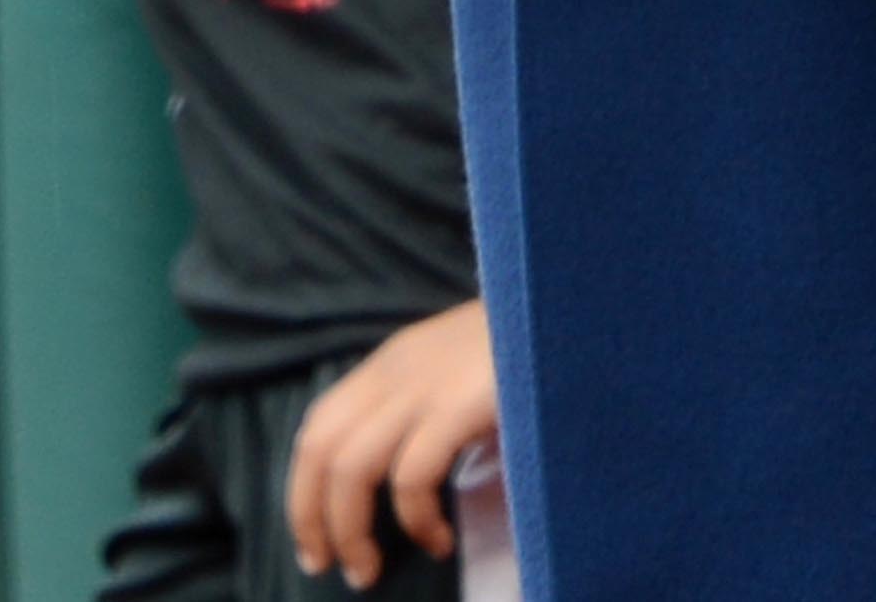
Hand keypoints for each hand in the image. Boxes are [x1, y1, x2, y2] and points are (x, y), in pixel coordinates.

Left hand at [285, 300, 505, 588]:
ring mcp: (424, 386)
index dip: (303, 486)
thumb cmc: (530, 350)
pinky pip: (411, 474)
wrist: (572, 307)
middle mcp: (394, 371)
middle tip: (326, 564)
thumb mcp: (460, 375)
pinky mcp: (460, 405)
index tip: (313, 538)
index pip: (319, 425)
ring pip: (351, 466)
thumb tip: (403, 481)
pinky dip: (415, 518)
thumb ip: (427, 413)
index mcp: (391, 364)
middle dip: (310, 513)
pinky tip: (439, 541)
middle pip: (319, 446)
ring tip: (368, 570)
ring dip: (350, 529)